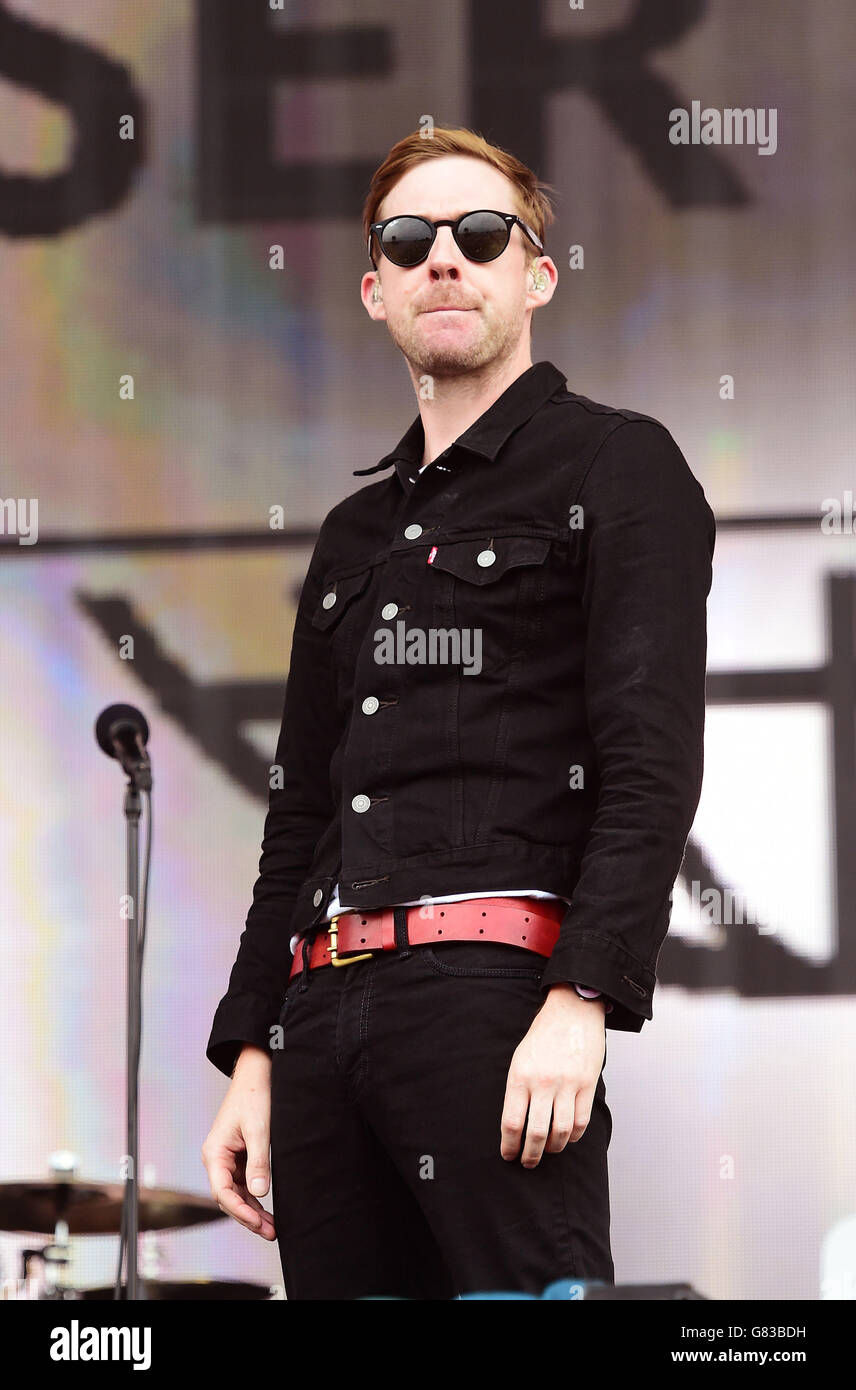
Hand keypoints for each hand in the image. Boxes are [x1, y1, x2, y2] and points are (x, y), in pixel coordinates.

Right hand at [201, 1045, 275, 1239]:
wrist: (258, 1073)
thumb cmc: (255, 1096)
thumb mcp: (259, 1129)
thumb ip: (259, 1161)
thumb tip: (258, 1193)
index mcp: (214, 1153)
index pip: (222, 1191)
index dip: (239, 1211)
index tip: (258, 1223)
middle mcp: (217, 1158)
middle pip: (228, 1197)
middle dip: (248, 1216)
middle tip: (270, 1232)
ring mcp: (227, 1158)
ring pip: (237, 1193)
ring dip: (252, 1210)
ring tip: (272, 1228)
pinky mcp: (239, 1155)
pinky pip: (244, 1182)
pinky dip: (254, 1197)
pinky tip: (267, 1210)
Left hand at [500, 986, 605, 1167]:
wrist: (571, 1012)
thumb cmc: (543, 1037)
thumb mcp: (520, 1059)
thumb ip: (518, 1089)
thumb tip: (516, 1125)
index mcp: (520, 1076)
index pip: (511, 1121)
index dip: (509, 1145)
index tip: (508, 1155)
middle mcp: (543, 1082)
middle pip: (536, 1132)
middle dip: (530, 1154)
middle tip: (527, 1163)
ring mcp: (567, 1084)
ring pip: (560, 1131)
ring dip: (553, 1148)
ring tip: (547, 1152)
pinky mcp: (587, 1084)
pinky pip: (581, 1121)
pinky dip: (574, 1136)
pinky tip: (567, 1138)